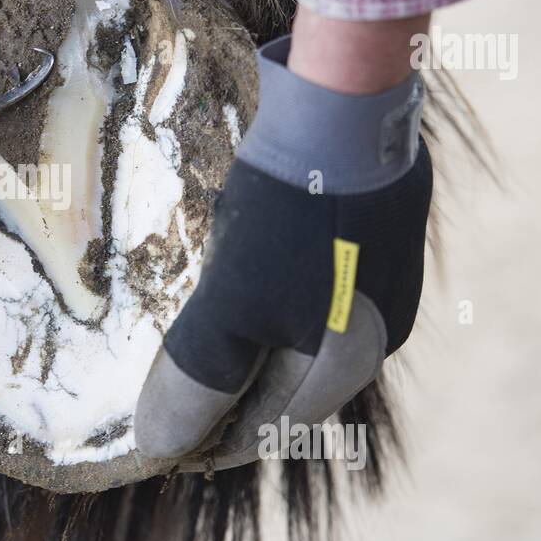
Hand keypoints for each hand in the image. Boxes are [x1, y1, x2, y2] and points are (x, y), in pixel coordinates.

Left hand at [133, 33, 431, 462]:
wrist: (347, 97)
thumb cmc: (291, 208)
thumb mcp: (235, 301)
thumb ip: (201, 376)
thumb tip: (163, 443)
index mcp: (351, 359)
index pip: (270, 425)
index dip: (210, 439)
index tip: (159, 442)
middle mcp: (378, 329)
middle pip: (288, 385)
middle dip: (227, 397)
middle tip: (167, 399)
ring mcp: (381, 277)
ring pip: (299, 337)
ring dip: (246, 351)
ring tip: (191, 352)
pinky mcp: (369, 229)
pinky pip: (310, 288)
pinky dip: (266, 303)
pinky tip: (236, 290)